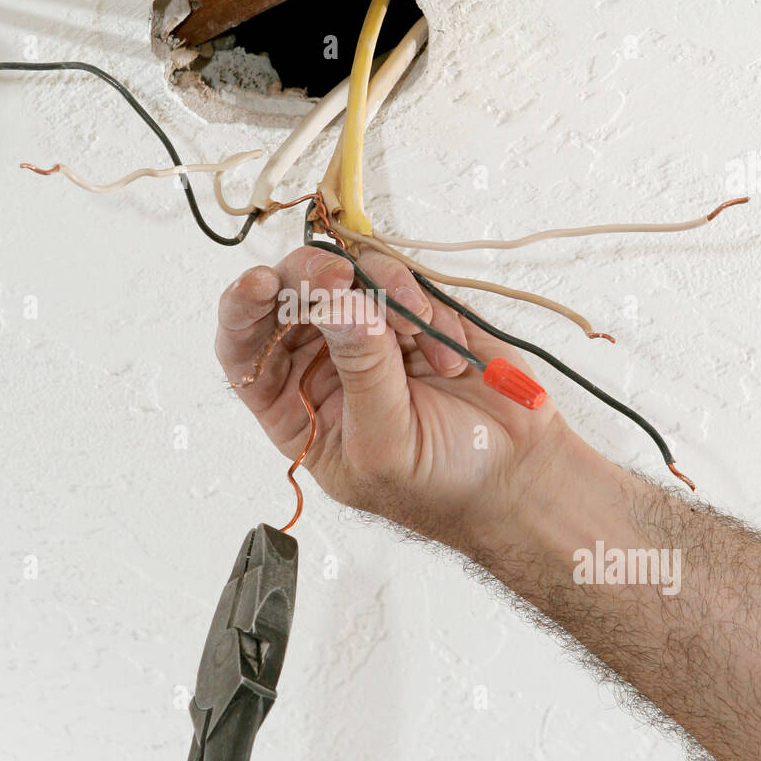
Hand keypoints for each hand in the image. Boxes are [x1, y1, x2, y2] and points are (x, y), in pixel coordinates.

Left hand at [215, 244, 570, 550]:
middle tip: (344, 278)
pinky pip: (401, 282)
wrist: (518, 476)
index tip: (260, 283)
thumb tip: (340, 306)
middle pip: (291, 296)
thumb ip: (362, 370)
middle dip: (314, 278)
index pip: (245, 348)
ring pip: (349, 275)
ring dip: (382, 292)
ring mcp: (368, 333)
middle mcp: (322, 363)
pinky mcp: (414, 315)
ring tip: (418, 331)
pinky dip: (422, 306)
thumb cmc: (441, 485)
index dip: (242, 310)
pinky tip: (446, 353)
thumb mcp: (385, 442)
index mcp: (295, 405)